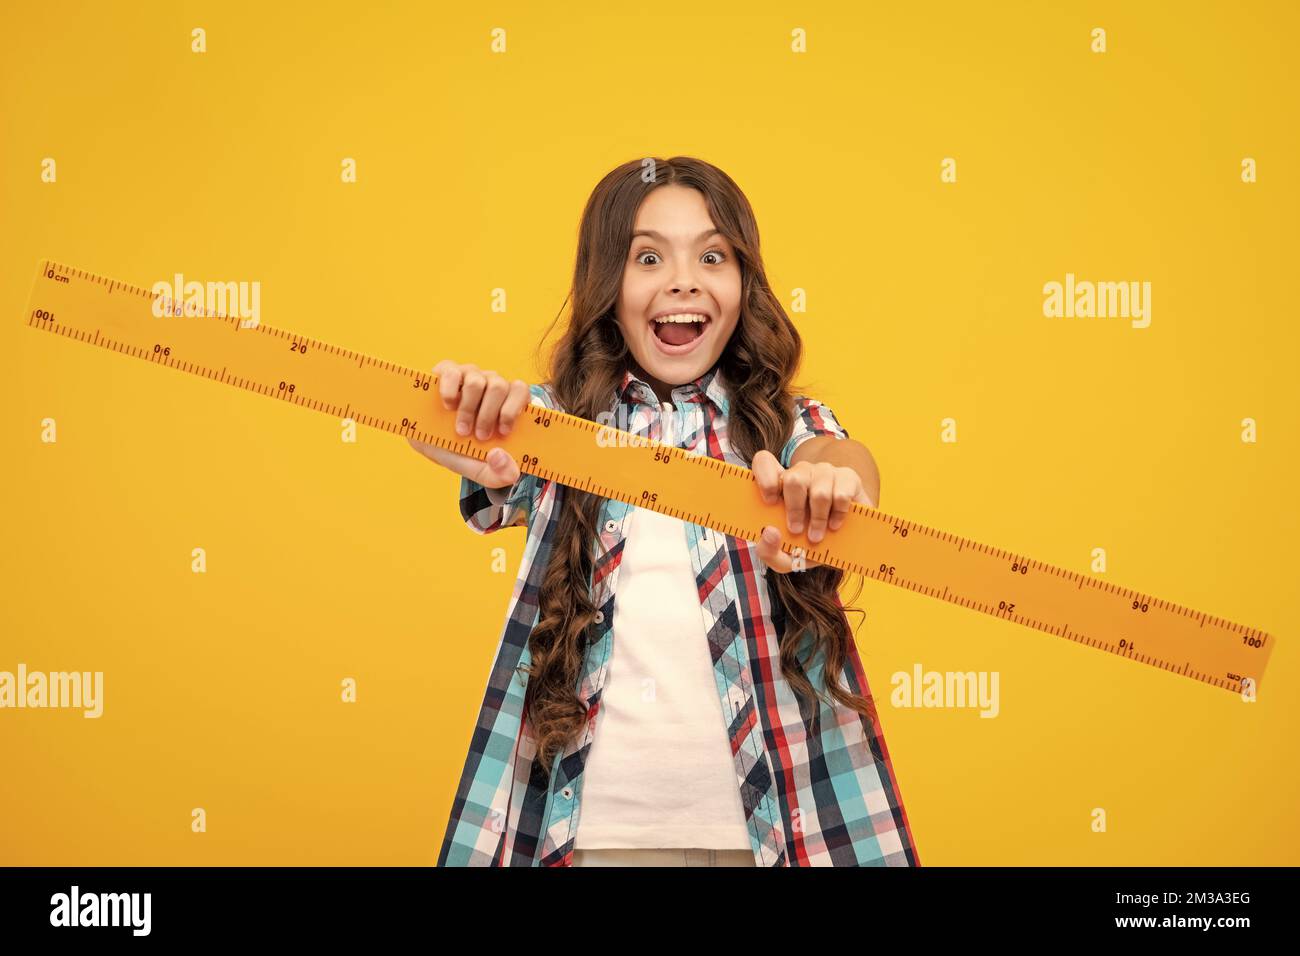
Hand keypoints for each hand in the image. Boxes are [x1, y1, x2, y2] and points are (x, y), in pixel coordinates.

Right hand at [405, 359, 531, 489]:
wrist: (425, 442)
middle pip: (499, 386)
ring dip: (469, 408)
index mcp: (504, 402)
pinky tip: (448, 406)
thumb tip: (502, 459)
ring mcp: (468, 375)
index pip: (520, 390)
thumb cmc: (458, 450)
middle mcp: (489, 384)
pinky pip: (453, 373)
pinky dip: (451, 391)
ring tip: (461, 429)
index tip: (503, 431)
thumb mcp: (478, 468)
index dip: (514, 409)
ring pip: (478, 381)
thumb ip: (497, 474)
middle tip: (479, 435)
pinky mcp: (446, 371)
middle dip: (489, 415)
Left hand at [748, 449, 873, 573]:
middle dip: (795, 509)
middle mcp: (801, 472)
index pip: (764, 462)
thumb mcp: (785, 555)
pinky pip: (841, 495)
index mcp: (779, 484)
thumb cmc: (808, 543)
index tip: (769, 501)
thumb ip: (768, 551)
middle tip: (796, 530)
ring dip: (818, 518)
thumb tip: (769, 533)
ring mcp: (825, 472)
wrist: (843, 545)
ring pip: (819, 490)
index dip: (765, 477)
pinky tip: (834, 525)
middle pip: (793, 478)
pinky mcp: (847, 478)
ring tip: (816, 536)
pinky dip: (837, 515)